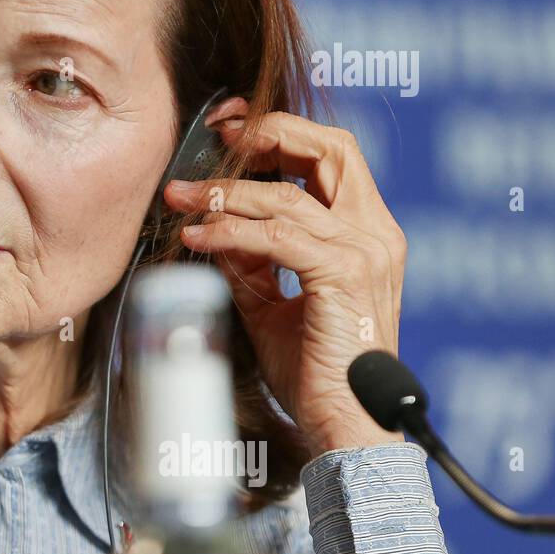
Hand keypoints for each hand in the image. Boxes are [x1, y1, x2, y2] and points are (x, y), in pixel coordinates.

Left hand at [161, 103, 406, 454]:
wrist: (341, 424)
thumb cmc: (313, 370)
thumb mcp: (271, 301)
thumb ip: (249, 258)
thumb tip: (212, 225)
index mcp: (367, 232)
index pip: (333, 155)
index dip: (282, 132)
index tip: (230, 130)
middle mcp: (376, 234)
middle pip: (331, 149)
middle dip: (268, 133)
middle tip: (214, 135)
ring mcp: (364, 252)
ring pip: (286, 197)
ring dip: (223, 193)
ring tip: (178, 198)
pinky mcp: (343, 275)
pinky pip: (276, 237)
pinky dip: (229, 231)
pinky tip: (197, 235)